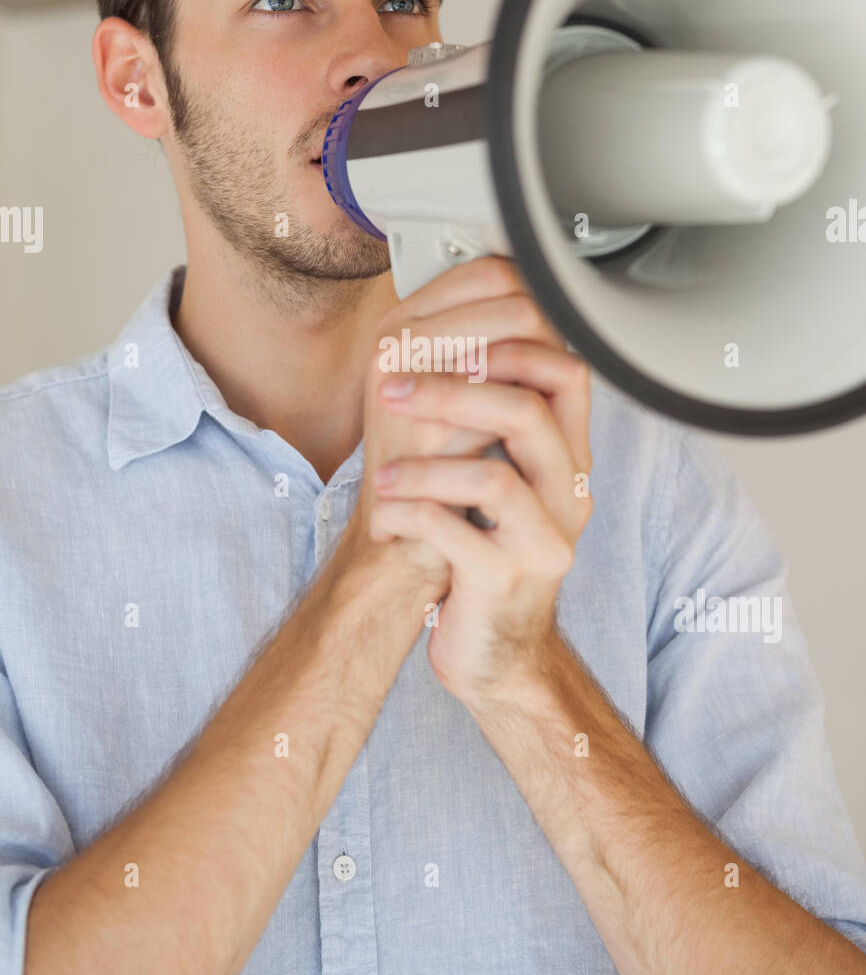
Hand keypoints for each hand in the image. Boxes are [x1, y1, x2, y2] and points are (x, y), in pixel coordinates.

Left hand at [367, 258, 592, 703]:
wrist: (493, 648)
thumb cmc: (485, 549)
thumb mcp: (498, 476)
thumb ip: (493, 413)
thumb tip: (452, 326)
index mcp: (568, 458)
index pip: (567, 373)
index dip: (508, 343)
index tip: (442, 341)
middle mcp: (568, 495)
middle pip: (528, 412)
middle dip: (448, 392)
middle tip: (390, 388)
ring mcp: (543, 542)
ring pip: (494, 479)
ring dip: (424, 465)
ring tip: (385, 473)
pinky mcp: (507, 584)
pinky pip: (457, 537)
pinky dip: (412, 516)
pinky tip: (389, 515)